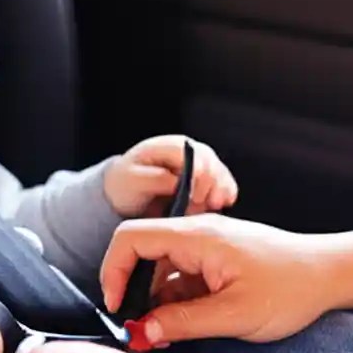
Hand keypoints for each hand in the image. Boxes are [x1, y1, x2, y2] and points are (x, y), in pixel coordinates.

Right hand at [99, 215, 352, 347]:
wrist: (332, 275)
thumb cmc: (291, 288)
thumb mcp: (235, 315)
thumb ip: (183, 323)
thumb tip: (142, 331)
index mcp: (196, 237)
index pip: (130, 239)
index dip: (113, 271)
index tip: (116, 306)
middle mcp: (196, 235)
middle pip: (141, 254)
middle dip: (133, 293)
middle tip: (138, 330)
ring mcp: (205, 248)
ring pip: (160, 271)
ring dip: (155, 302)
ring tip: (163, 336)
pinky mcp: (215, 262)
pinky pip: (181, 279)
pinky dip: (174, 303)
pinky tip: (183, 327)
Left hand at [102, 136, 237, 217]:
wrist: (126, 192)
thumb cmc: (126, 184)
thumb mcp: (133, 181)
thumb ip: (154, 179)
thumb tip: (177, 182)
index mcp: (169, 146)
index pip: (192, 154)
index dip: (198, 175)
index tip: (195, 196)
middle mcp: (188, 150)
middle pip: (210, 162)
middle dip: (211, 185)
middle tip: (203, 206)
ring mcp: (199, 162)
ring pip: (219, 171)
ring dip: (220, 190)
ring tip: (213, 207)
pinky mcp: (205, 177)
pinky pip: (222, 181)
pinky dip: (226, 192)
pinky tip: (224, 203)